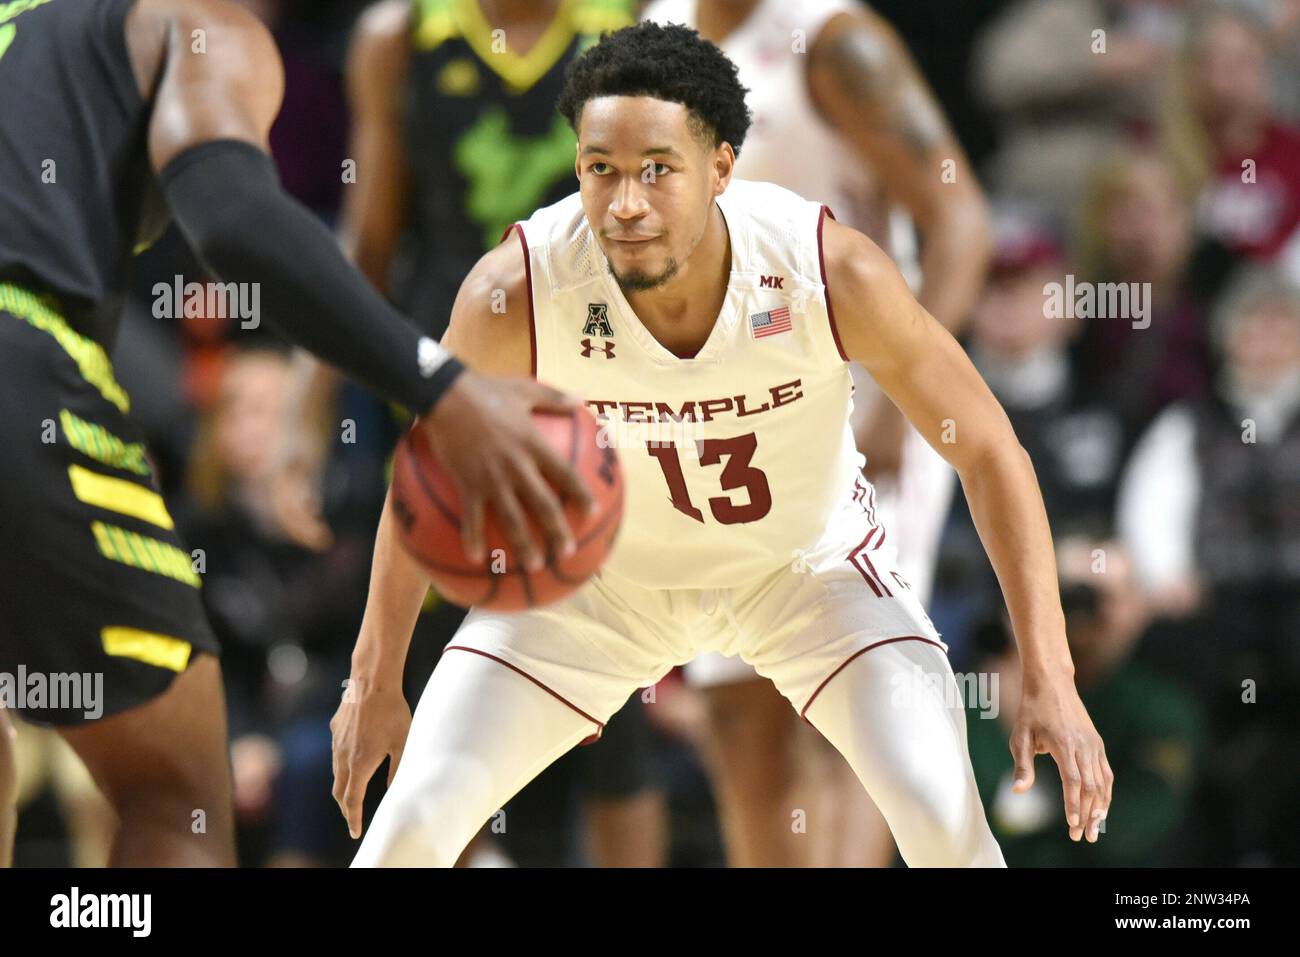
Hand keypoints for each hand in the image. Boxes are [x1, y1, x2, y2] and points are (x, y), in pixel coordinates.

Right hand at [330, 673, 411, 838]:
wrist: (372, 682)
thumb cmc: (392, 712)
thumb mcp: (403, 743)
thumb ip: (398, 769)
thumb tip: (395, 790)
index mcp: (360, 764)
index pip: (352, 801)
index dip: (353, 818)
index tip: (355, 831)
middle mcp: (343, 757)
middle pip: (339, 791)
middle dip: (346, 807)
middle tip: (353, 817)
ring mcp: (336, 742)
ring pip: (336, 772)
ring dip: (343, 787)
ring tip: (353, 793)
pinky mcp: (335, 729)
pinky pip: (337, 752)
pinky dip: (342, 764)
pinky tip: (353, 759)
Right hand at [421, 372, 595, 570]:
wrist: (445, 394)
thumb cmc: (486, 389)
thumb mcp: (525, 388)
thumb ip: (554, 397)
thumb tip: (582, 399)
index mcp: (533, 444)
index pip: (564, 473)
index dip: (580, 493)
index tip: (592, 512)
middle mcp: (516, 466)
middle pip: (542, 504)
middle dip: (557, 530)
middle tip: (568, 552)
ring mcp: (491, 477)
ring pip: (511, 517)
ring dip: (524, 544)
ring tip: (534, 566)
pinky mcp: (466, 483)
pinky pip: (471, 516)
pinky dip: (473, 538)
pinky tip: (476, 559)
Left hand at [1009, 676, 1112, 842]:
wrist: (1052, 683)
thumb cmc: (1031, 710)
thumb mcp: (1020, 736)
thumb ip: (1023, 765)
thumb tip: (1019, 791)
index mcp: (1064, 744)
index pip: (1073, 781)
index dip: (1074, 804)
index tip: (1072, 824)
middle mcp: (1083, 746)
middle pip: (1091, 787)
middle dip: (1087, 814)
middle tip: (1082, 836)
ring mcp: (1094, 745)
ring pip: (1102, 782)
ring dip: (1099, 807)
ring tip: (1095, 829)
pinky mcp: (1097, 744)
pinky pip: (1106, 773)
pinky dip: (1105, 792)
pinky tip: (1101, 808)